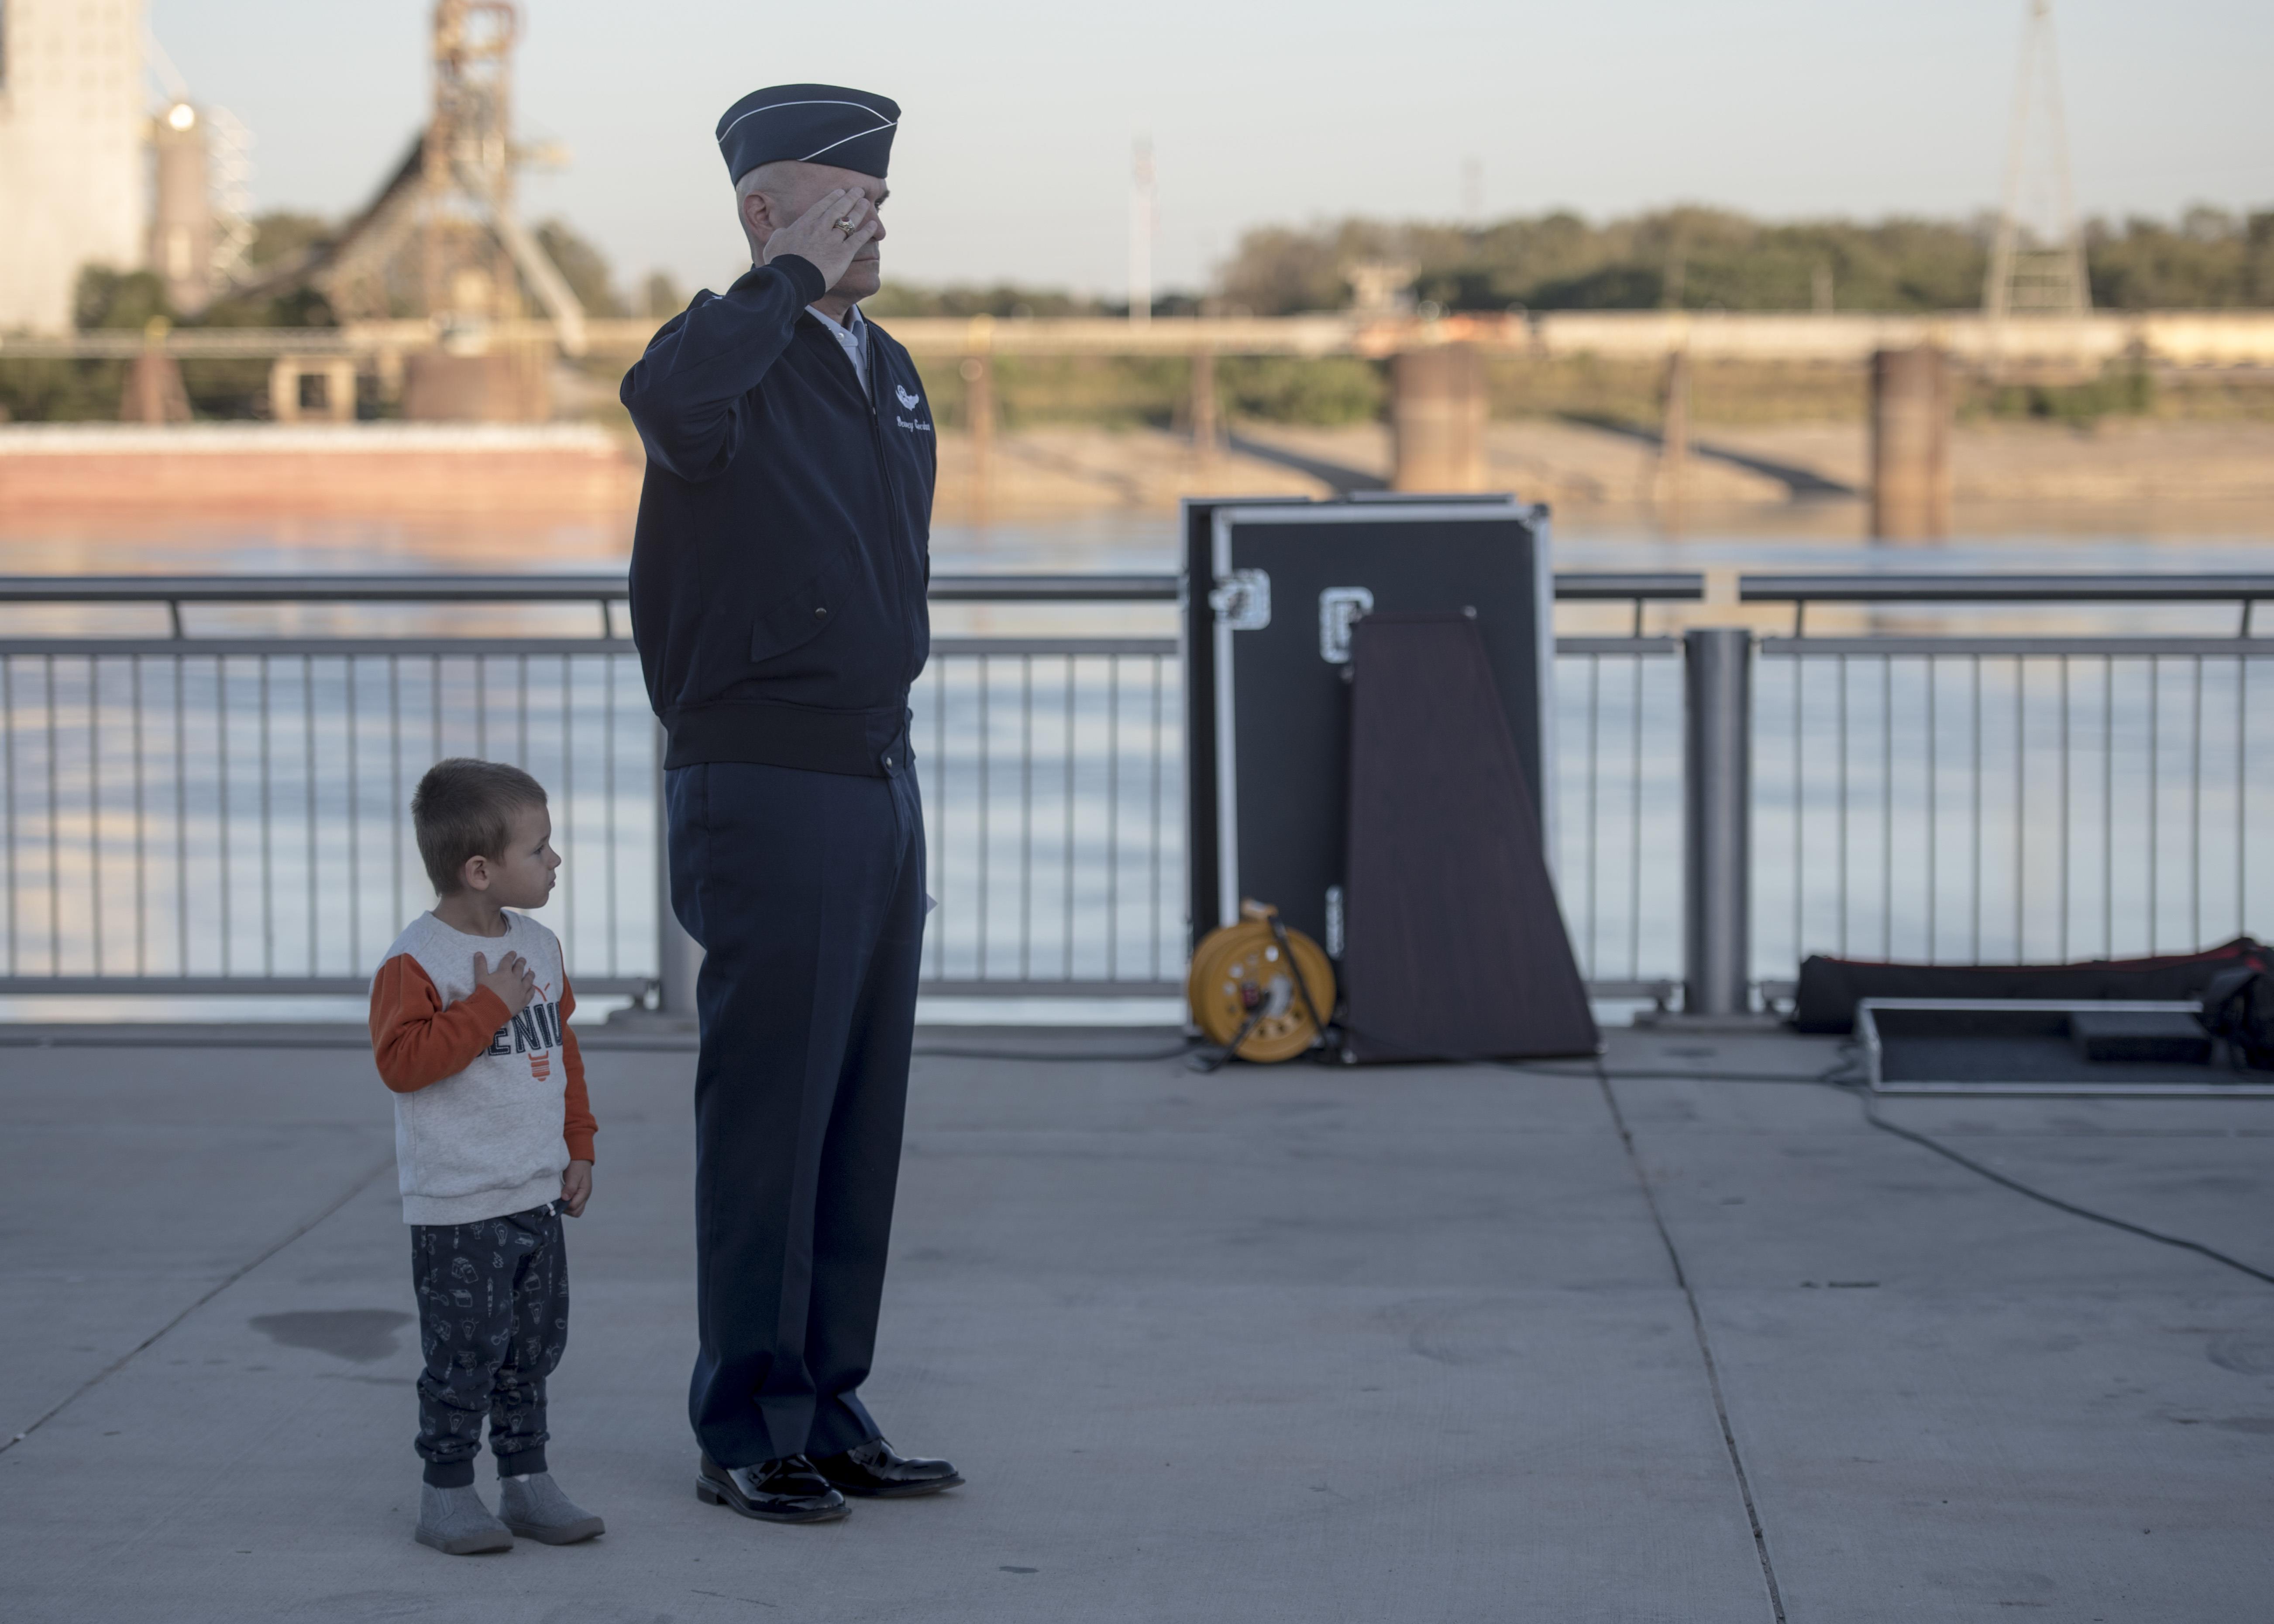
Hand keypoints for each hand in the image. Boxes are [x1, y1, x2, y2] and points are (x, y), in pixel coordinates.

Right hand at [472, 950, 535, 1016]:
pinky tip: (532, 988)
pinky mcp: (524, 1000)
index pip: (508, 961)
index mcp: (504, 972)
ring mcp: (521, 990)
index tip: (513, 953)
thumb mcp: (480, 977)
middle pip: (520, 969)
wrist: (491, 1009)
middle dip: (521, 963)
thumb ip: (480, 965)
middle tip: (523, 959)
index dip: (510, 956)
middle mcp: (515, 979)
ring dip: (530, 975)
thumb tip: (478, 953)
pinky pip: (530, 993)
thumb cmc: (485, 992)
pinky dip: (532, 989)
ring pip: (528, 980)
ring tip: (531, 972)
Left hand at [560, 1160, 591, 1217]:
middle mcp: (585, 1196)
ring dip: (566, 1208)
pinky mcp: (578, 1194)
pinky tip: (561, 1198)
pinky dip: (567, 1204)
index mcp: (585, 1192)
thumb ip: (570, 1188)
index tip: (556, 1199)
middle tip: (558, 1201)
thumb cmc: (577, 1165)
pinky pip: (574, 1205)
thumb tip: (565, 1199)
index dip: (564, 1205)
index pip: (574, 1207)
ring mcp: (582, 1196)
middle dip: (566, 1209)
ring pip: (575, 1210)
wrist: (580, 1158)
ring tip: (559, 1200)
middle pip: (576, 1212)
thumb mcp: (573, 1175)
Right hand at [761, 187, 878, 290]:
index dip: (832, 198)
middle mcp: (820, 228)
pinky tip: (874, 225)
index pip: (822, 206)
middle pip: (838, 209)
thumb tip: (783, 231)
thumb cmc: (780, 262)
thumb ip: (781, 234)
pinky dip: (867, 231)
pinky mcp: (843, 254)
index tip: (840, 192)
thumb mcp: (775, 243)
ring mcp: (833, 240)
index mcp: (804, 224)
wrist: (792, 278)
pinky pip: (858, 239)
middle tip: (858, 190)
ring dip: (859, 210)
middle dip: (849, 198)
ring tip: (867, 202)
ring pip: (849, 221)